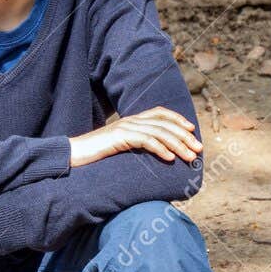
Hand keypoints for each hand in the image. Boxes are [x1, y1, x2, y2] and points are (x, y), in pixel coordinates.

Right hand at [69, 106, 201, 168]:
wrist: (72, 154)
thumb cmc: (95, 155)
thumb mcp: (120, 148)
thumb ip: (135, 146)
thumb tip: (154, 154)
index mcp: (131, 120)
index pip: (159, 113)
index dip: (177, 119)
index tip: (192, 130)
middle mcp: (130, 120)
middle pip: (164, 123)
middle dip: (184, 135)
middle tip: (198, 149)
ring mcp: (124, 127)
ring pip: (158, 132)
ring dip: (178, 145)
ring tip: (190, 157)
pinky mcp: (119, 137)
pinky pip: (145, 140)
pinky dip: (160, 149)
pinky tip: (169, 159)